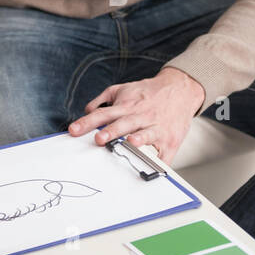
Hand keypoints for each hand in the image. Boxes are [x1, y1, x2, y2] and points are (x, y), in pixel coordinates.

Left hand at [67, 67, 205, 164]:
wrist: (181, 89)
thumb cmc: (149, 93)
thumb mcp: (124, 89)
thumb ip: (103, 99)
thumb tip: (86, 111)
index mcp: (127, 105)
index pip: (102, 114)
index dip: (87, 122)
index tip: (74, 130)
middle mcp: (140, 116)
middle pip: (123, 124)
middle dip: (111, 131)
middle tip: (99, 139)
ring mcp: (156, 127)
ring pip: (145, 134)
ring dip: (137, 140)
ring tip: (129, 144)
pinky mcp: (169, 140)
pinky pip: (163, 153)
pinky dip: (159, 161)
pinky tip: (153, 166)